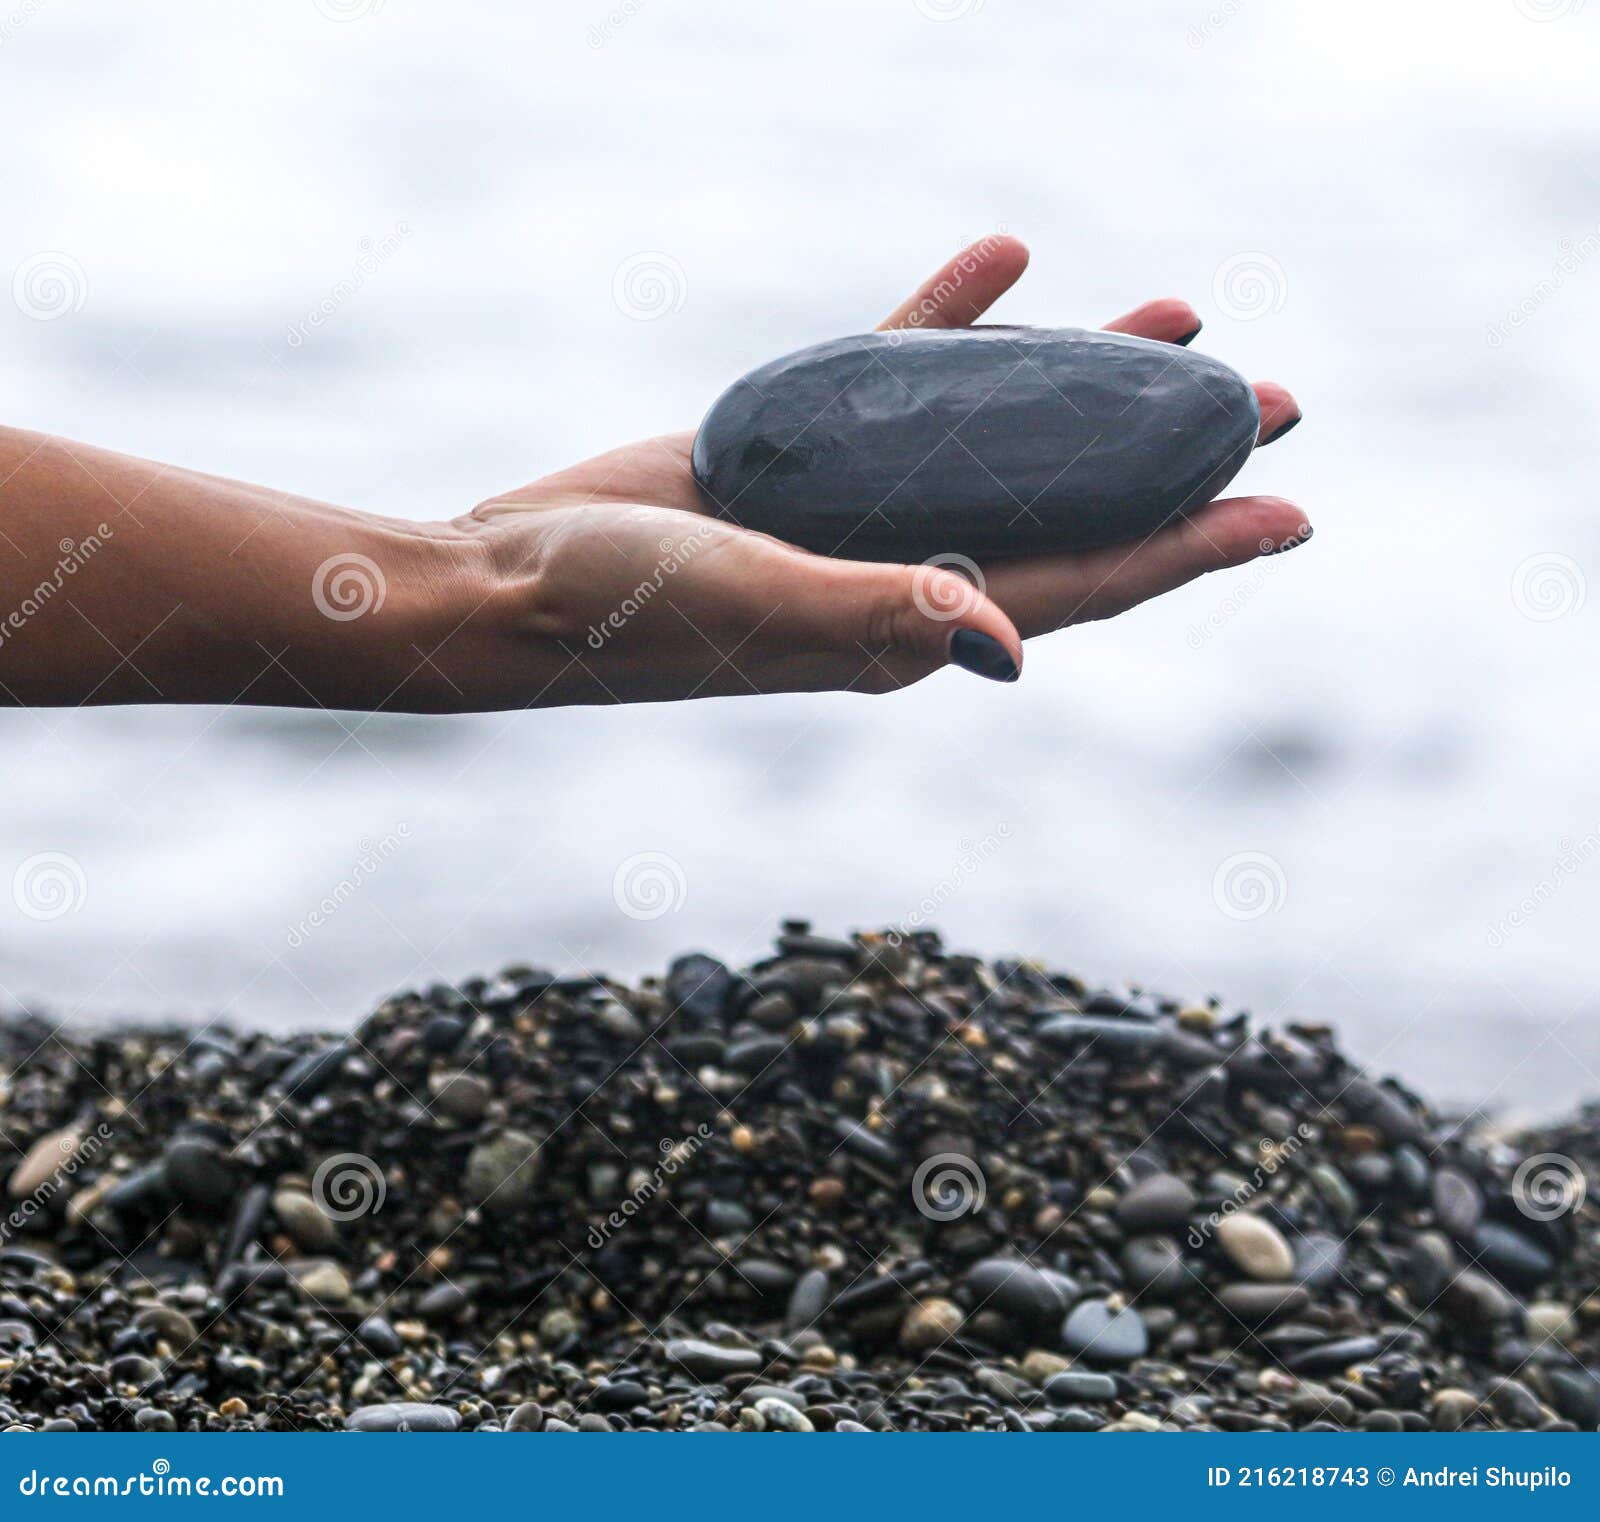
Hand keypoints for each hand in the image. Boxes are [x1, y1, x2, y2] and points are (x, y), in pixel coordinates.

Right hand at [449, 236, 1308, 705]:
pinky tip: (1007, 258)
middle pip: (1070, 507)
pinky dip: (952, 321)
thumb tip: (1009, 645)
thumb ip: (877, 615)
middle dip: (1173, 462)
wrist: (508, 581)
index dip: (1189, 549)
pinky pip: (897, 378)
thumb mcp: (755, 608)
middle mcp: (900, 571)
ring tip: (1173, 327)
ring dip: (1086, 386)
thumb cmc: (620, 613)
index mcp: (909, 628)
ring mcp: (855, 510)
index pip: (1083, 585)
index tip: (1288, 509)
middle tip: (1271, 402)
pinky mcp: (800, 453)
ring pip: (1001, 438)